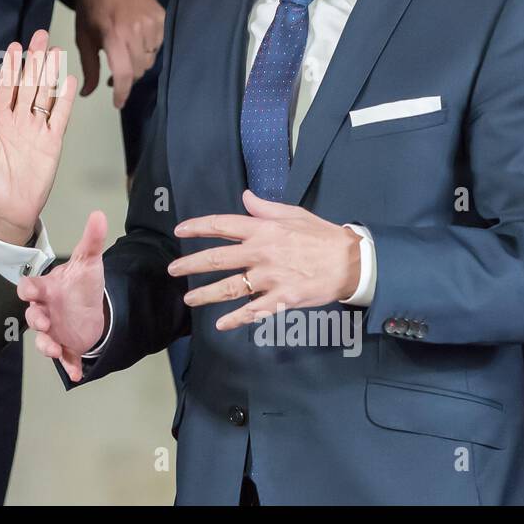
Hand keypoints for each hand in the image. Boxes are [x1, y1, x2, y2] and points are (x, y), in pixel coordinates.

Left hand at [0, 29, 76, 245]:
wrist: (5, 211)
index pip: (6, 87)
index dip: (11, 67)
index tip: (15, 47)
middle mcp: (18, 122)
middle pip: (29, 83)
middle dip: (34, 60)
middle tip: (40, 36)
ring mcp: (36, 131)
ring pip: (45, 94)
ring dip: (50, 73)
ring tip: (55, 51)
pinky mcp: (52, 143)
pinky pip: (60, 117)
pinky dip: (65, 99)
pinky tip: (68, 81)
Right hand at [18, 211, 108, 381]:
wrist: (93, 309)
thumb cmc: (83, 284)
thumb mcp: (90, 262)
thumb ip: (91, 240)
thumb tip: (98, 214)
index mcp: (48, 289)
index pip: (29, 287)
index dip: (28, 290)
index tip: (32, 293)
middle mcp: (45, 310)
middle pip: (32, 316)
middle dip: (35, 320)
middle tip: (44, 323)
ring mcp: (53, 330)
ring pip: (42, 340)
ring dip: (46, 346)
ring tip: (56, 351)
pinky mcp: (65, 345)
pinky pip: (63, 358)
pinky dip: (68, 366)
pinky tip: (76, 374)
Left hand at [76, 0, 164, 107]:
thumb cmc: (91, 8)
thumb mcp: (84, 38)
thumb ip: (89, 68)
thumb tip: (86, 94)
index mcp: (113, 36)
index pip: (124, 74)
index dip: (122, 93)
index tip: (118, 102)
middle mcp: (135, 30)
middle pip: (139, 69)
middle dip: (127, 75)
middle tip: (116, 70)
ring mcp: (152, 22)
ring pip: (150, 58)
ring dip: (138, 61)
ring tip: (126, 50)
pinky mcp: (161, 16)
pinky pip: (159, 43)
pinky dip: (148, 46)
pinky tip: (136, 38)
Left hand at [168, 190, 361, 330]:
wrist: (351, 261)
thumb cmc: (322, 236)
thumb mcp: (294, 214)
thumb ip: (265, 208)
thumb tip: (245, 197)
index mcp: (263, 230)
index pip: (222, 225)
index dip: (197, 227)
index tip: (180, 231)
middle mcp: (261, 253)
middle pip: (217, 258)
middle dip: (191, 264)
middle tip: (172, 270)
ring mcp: (270, 278)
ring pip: (229, 287)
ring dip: (206, 294)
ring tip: (189, 298)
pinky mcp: (281, 299)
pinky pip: (253, 311)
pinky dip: (236, 319)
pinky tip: (221, 325)